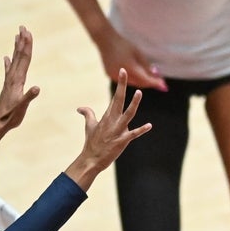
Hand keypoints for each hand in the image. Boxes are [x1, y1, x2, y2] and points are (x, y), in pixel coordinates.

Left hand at [0, 26, 41, 150]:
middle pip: (19, 56)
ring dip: (17, 48)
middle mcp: (13, 77)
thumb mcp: (22, 107)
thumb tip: (37, 88)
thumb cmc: (12, 116)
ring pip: (15, 60)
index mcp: (17, 80)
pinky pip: (9, 70)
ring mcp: (10, 81)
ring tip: (17, 36)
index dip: (27, 46)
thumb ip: (29, 97)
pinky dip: (8, 62)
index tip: (28, 33)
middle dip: (22, 41)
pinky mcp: (8, 86)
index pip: (24, 59)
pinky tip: (6, 58)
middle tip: (23, 28)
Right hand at [64, 68, 151, 189]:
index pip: (116, 97)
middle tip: (125, 71)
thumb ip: (88, 114)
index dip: (121, 84)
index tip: (123, 71)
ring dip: (133, 104)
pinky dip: (141, 130)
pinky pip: (133, 134)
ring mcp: (117, 130)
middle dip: (122, 86)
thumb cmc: (92, 142)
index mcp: (107, 116)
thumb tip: (80, 108)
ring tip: (139, 93)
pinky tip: (149, 125)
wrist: (91, 159)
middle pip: (119, 100)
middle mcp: (112, 120)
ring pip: (127, 114)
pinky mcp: (122, 141)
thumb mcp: (89, 126)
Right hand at [96, 28, 166, 91]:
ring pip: (132, 83)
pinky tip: (138, 76)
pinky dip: (133, 79)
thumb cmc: (124, 44)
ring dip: (142, 82)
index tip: (165, 87)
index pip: (146, 80)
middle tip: (159, 82)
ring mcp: (114, 76)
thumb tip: (156, 76)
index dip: (156, 83)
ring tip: (151, 79)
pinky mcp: (110, 75)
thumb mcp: (138, 53)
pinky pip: (125, 80)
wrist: (105, 40)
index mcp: (130, 68)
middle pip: (140, 83)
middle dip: (150, 83)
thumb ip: (146, 66)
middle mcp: (122, 74)